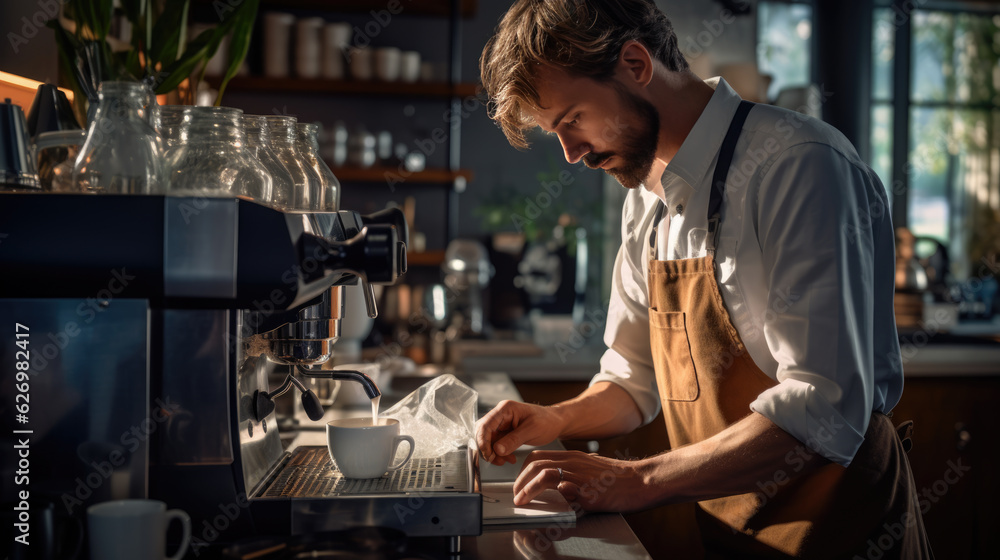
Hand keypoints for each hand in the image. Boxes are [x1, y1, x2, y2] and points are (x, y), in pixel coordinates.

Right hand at [475, 400, 564, 465]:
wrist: (556, 423)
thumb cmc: (547, 421)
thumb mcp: (532, 431)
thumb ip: (513, 440)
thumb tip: (497, 450)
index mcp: (505, 409)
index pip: (485, 424)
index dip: (483, 441)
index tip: (489, 455)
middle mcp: (501, 415)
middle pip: (483, 432)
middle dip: (487, 448)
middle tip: (496, 460)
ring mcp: (502, 424)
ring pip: (489, 440)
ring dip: (494, 453)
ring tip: (506, 461)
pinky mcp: (505, 432)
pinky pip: (496, 444)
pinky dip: (500, 453)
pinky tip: (509, 458)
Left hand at [513, 450, 649, 511]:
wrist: (641, 481)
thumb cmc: (619, 480)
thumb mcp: (592, 472)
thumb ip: (574, 476)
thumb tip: (560, 488)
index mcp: (572, 457)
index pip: (538, 456)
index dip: (524, 470)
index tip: (520, 483)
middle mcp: (572, 461)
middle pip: (534, 462)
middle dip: (520, 480)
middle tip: (517, 494)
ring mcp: (578, 473)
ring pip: (541, 471)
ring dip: (526, 487)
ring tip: (521, 499)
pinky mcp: (585, 488)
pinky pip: (559, 484)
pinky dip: (545, 491)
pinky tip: (539, 501)